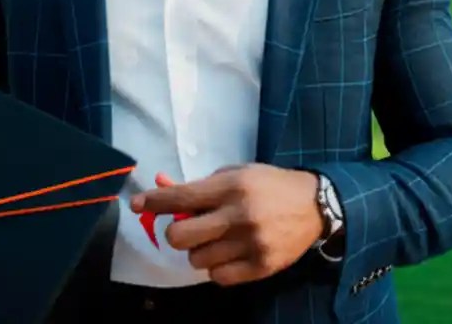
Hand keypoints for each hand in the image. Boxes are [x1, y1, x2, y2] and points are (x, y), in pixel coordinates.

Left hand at [130, 164, 323, 285]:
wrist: (314, 206)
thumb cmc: (268, 185)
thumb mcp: (234, 174)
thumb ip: (198, 185)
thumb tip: (160, 187)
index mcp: (231, 187)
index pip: (180, 198)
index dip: (153, 202)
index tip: (136, 205)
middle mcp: (238, 216)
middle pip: (180, 237)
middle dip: (177, 233)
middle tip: (190, 228)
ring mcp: (250, 244)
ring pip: (197, 260)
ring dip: (200, 251)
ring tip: (218, 240)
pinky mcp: (261, 266)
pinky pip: (218, 277)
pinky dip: (218, 267)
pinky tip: (230, 253)